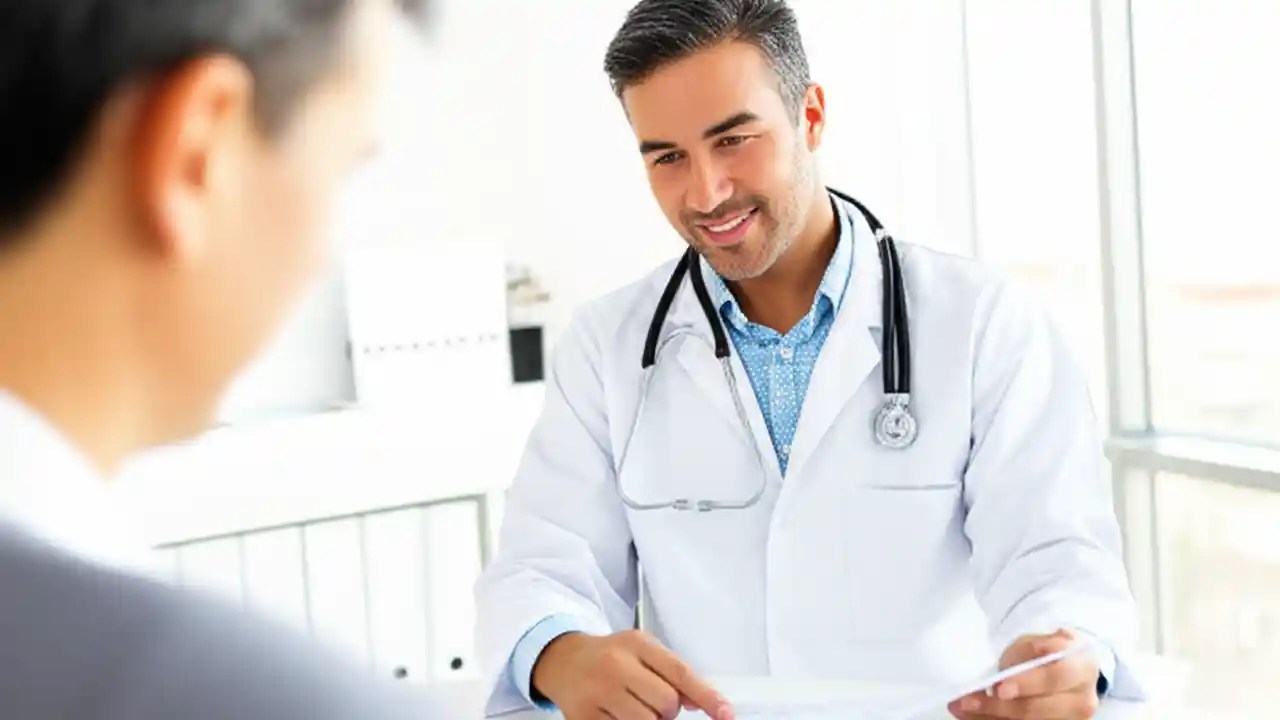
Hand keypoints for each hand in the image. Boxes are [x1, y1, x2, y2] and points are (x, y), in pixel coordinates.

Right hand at [531, 629, 733, 719]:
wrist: (562, 660)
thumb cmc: (609, 656)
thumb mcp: (641, 651)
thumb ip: (672, 673)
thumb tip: (702, 703)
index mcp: (636, 644)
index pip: (680, 673)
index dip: (707, 696)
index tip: (725, 714)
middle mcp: (616, 665)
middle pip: (666, 704)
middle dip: (668, 711)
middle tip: (653, 703)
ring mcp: (598, 693)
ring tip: (634, 708)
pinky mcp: (584, 718)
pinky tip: (619, 715)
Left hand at [949, 629, 1099, 719]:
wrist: (1068, 670)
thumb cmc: (1047, 653)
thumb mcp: (1036, 641)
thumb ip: (1026, 654)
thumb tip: (1010, 673)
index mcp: (1081, 667)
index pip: (1057, 676)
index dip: (1028, 682)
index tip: (1000, 687)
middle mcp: (1083, 700)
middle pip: (1038, 709)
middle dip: (999, 707)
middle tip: (967, 700)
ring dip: (990, 717)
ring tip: (961, 708)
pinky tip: (973, 716)